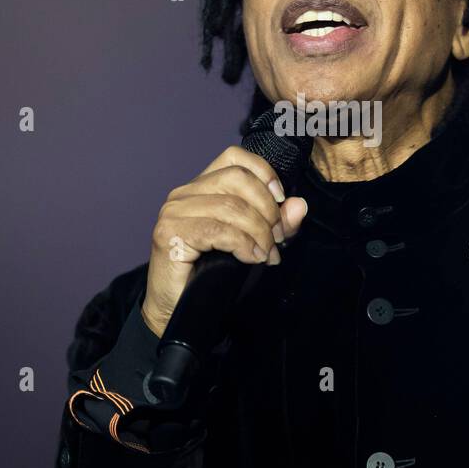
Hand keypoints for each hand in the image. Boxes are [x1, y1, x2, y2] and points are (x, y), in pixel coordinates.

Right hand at [140, 145, 308, 338]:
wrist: (177, 310)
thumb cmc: (211, 275)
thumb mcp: (253, 244)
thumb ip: (276, 223)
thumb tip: (298, 205)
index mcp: (201, 187)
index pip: (234, 157)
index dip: (263, 172)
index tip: (280, 199)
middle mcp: (184, 193)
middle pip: (237, 179)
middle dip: (267, 209)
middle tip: (279, 238)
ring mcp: (174, 212)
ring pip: (231, 206)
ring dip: (259, 232)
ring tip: (267, 254)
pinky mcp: (170, 234)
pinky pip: (218, 230)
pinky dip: (243, 244)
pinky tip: (251, 258)